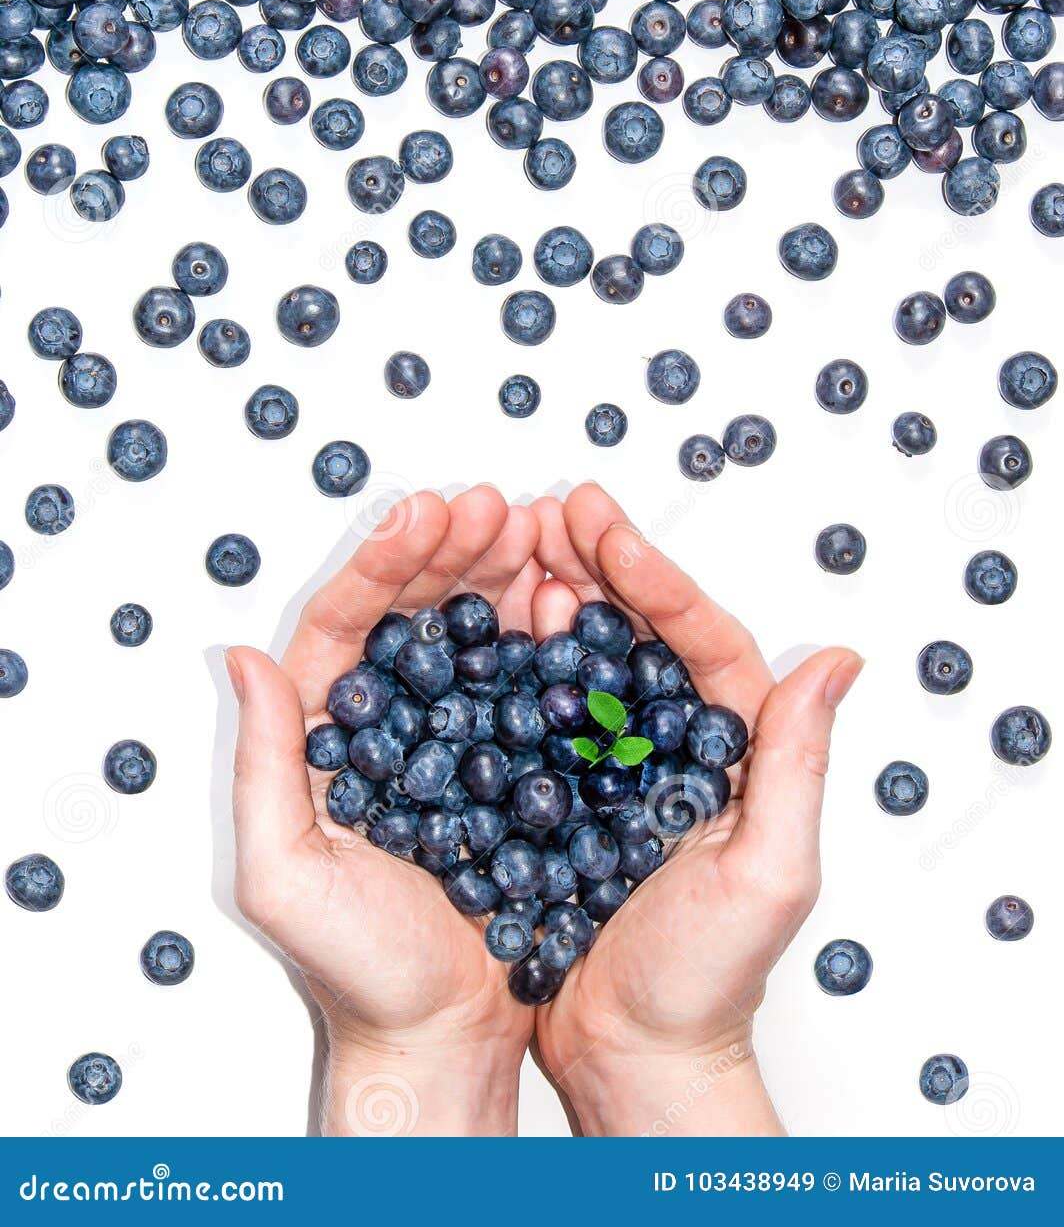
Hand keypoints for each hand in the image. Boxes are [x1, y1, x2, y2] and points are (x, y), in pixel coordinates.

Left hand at [227, 485, 541, 1135]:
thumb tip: (240, 659)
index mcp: (324, 735)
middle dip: (453, 549)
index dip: (384, 562)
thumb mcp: (285, 875)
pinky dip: (542, 632)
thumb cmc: (358, 970)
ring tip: (536, 529)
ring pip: (471, 630)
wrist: (441, 1036)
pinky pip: (522, 680)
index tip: (426, 514)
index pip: (345, 623)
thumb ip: (264, 764)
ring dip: (500, 573)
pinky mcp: (506, 761)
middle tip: (494, 505)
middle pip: (412, 610)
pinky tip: (565, 597)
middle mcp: (385, 723)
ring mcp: (450, 737)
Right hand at [529, 485, 862, 1137]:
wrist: (632, 1059)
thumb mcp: (767, 877)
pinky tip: (480, 624)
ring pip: (579, 655)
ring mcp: (610, 763)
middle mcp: (671, 744)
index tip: (609, 529)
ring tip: (509, 540)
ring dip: (548, 594)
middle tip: (550, 508)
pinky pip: (532, 708)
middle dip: (594, 563)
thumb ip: (796, 764)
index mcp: (732, 750)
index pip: (702, 639)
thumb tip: (841, 660)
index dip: (657, 578)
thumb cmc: (705, 984)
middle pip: (636, 631)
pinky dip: (508, 661)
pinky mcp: (555, 790)